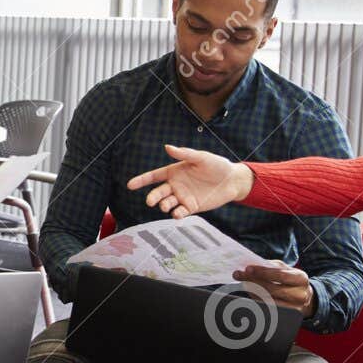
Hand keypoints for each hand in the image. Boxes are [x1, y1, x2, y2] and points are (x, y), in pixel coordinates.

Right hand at [125, 144, 253, 217]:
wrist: (232, 180)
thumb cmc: (216, 165)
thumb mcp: (201, 157)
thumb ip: (184, 154)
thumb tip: (167, 147)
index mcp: (174, 172)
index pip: (154, 177)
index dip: (141, 180)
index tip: (130, 185)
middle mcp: (175, 185)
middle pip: (158, 192)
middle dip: (153, 197)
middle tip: (151, 201)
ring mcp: (182, 197)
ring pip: (167, 203)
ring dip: (164, 205)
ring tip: (167, 206)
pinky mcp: (191, 207)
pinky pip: (180, 212)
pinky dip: (177, 214)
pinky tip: (177, 214)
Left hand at [232, 262, 314, 315]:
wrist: (303, 296)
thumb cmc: (291, 280)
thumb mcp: (286, 270)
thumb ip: (272, 266)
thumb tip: (253, 265)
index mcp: (301, 279)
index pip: (281, 275)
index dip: (263, 272)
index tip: (248, 269)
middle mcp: (300, 295)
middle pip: (272, 289)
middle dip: (253, 281)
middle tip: (238, 275)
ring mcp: (294, 308)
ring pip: (268, 300)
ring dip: (252, 291)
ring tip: (244, 283)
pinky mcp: (287, 317)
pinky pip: (268, 309)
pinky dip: (257, 300)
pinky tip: (251, 293)